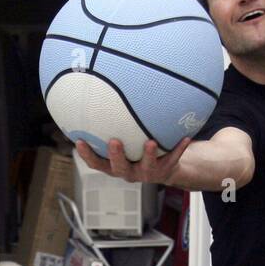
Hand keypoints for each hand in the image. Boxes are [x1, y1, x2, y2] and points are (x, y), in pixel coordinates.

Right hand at [75, 136, 191, 185]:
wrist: (165, 168)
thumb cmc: (138, 149)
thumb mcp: (125, 140)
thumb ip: (113, 126)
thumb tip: (100, 92)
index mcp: (115, 165)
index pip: (97, 163)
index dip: (87, 155)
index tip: (79, 141)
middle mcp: (129, 172)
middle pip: (119, 168)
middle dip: (116, 156)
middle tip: (114, 141)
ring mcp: (148, 173)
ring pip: (147, 167)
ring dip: (149, 155)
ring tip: (151, 142)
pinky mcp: (166, 170)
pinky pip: (173, 158)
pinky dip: (179, 148)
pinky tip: (185, 137)